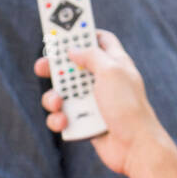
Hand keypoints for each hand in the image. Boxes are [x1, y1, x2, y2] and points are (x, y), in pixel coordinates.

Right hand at [34, 29, 169, 175]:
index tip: (65, 30)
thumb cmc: (128, 107)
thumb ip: (91, 55)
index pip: (100, 39)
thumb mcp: (111, 71)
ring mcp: (93, 102)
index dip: (83, 33)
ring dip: (53, 97)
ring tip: (57, 102)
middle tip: (41, 66)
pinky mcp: (85, 122)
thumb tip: (73, 50)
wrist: (135, 147)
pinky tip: (64, 121)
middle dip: (55, 66)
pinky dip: (59, 118)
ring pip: (63, 93)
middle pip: (73, 66)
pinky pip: (63, 116)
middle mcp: (103, 81)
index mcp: (114, 63)